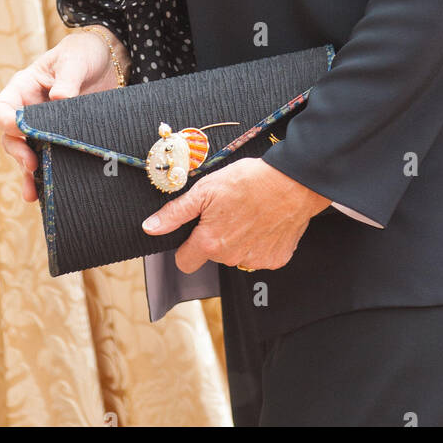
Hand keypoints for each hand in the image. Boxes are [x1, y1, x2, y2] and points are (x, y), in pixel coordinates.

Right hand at [0, 28, 129, 201]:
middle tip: (33, 164)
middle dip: (18, 152)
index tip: (21, 130)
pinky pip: (48, 158)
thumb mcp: (75, 60)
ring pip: (26, 153)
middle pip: (10, 137)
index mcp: (24, 88)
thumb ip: (68, 79)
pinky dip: (46, 176)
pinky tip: (45, 193)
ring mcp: (43, 127)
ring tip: (33, 193)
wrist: (107, 61)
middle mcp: (28, 110)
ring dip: (28, 173)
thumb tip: (59, 98)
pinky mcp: (61, 138)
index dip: (6, 122)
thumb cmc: (83, 53)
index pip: (1, 109)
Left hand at [141, 157, 331, 273]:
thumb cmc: (249, 180)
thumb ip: (176, 213)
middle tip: (228, 211)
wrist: (293, 181)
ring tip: (249, 213)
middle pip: (213, 256)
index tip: (197, 229)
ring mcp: (255, 261)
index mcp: (209, 243)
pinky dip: (261, 242)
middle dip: (216, 238)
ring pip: (237, 256)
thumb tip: (150, 228)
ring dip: (240, 240)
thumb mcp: (205, 189)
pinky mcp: (276, 259)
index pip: (184, 262)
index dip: (187, 245)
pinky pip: (261, 255)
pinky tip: (265, 221)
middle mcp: (231, 259)